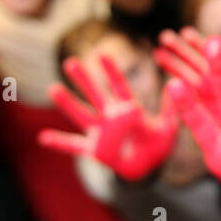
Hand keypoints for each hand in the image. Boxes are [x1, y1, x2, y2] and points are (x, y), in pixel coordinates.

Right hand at [39, 55, 177, 181]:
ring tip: (53, 89)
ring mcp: (100, 133)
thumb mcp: (170, 127)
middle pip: (95, 95)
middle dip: (84, 80)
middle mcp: (111, 117)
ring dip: (68, 103)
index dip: (111, 72)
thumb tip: (177, 85)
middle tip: (71, 62)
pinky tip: (43, 137)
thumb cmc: (160, 144)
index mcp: (129, 109)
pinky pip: (74, 146)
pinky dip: (60, 143)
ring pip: (82, 115)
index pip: (119, 86)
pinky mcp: (95, 151)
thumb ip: (172, 109)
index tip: (102, 54)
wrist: (149, 167)